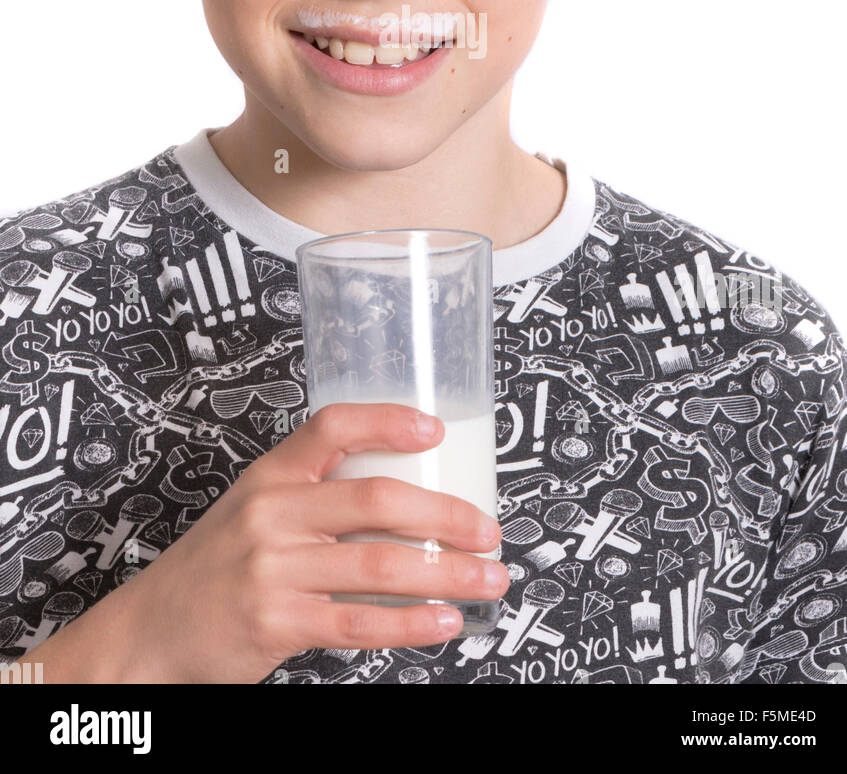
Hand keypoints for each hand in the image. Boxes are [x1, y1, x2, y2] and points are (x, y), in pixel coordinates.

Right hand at [96, 401, 505, 682]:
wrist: (150, 632)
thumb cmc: (215, 567)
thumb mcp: (253, 509)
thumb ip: (313, 496)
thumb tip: (406, 494)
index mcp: (271, 475)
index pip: (331, 428)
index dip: (387, 421)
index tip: (436, 429)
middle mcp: (272, 514)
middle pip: (375, 500)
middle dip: (446, 515)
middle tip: (488, 529)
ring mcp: (273, 569)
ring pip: (379, 566)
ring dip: (448, 574)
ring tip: (487, 579)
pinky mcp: (276, 622)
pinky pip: (359, 622)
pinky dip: (411, 624)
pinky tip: (444, 621)